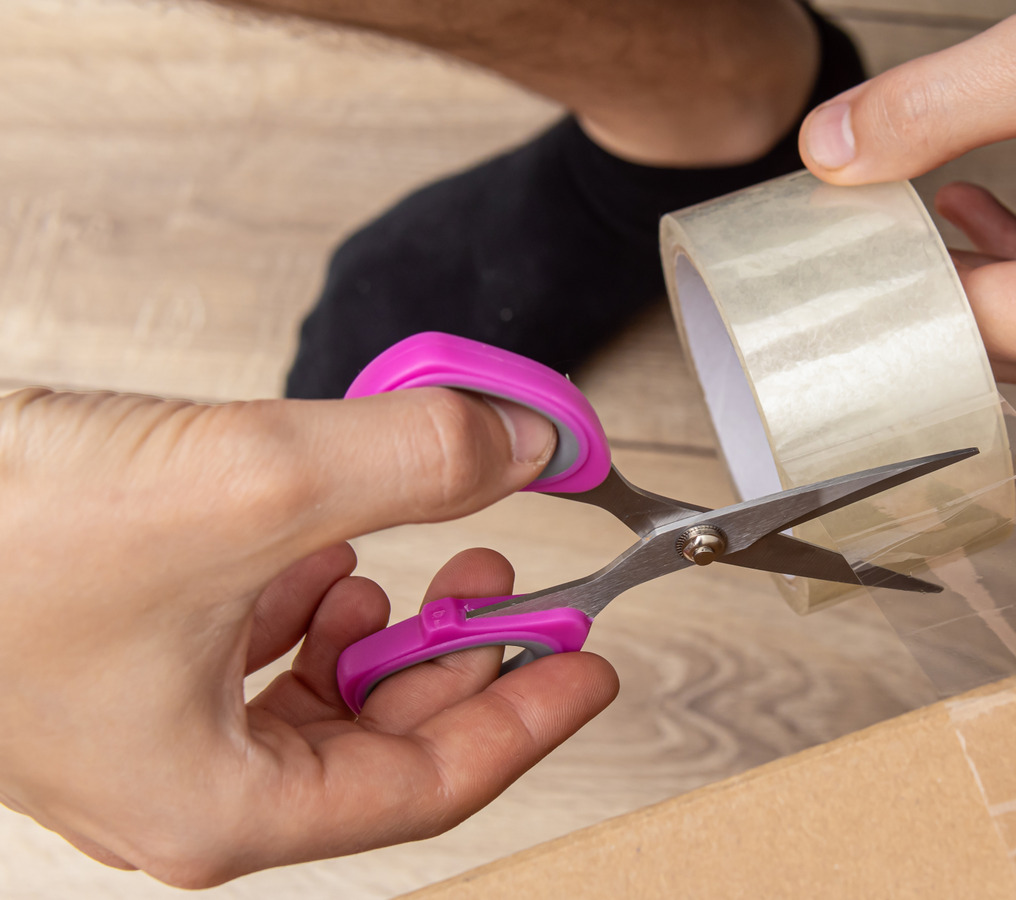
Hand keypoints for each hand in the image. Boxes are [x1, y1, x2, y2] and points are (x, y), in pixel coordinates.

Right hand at [0, 387, 618, 886]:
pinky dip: (302, 593)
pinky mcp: (109, 657)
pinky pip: (246, 647)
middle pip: (375, 744)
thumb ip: (413, 464)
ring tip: (420, 554)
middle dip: (458, 657)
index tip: (593, 662)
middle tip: (515, 586)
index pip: (428, 786)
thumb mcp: (251, 485)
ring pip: (312, 692)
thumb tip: (523, 444)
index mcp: (216, 805)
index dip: (528, 717)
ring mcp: (138, 724)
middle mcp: (178, 784)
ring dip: (382, 623)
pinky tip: (322, 538)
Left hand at [801, 0, 1015, 386]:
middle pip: (1014, 343)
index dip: (902, 291)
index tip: (834, 258)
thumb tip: (828, 150)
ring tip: (904, 214)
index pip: (986, 331)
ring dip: (974, 272)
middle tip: (853, 239)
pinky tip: (973, 208)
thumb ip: (936, 112)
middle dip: (933, 290)